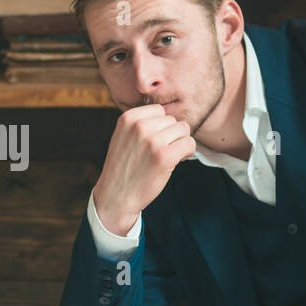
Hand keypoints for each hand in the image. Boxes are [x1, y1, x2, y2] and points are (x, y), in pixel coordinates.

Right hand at [93, 104, 194, 235]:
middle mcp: (139, 126)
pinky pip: (189, 143)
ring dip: (179, 143)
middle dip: (171, 135)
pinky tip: (176, 161)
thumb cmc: (123, 167)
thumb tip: (169, 116)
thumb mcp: (123, 136)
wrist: (116, 195)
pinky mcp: (165, 156)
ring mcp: (152, 141)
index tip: (154, 140)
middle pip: (172, 120)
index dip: (161, 126)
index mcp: (128, 118)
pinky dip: (187, 152)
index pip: (159, 110)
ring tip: (167, 156)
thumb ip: (141, 123)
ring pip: (183, 130)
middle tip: (160, 152)